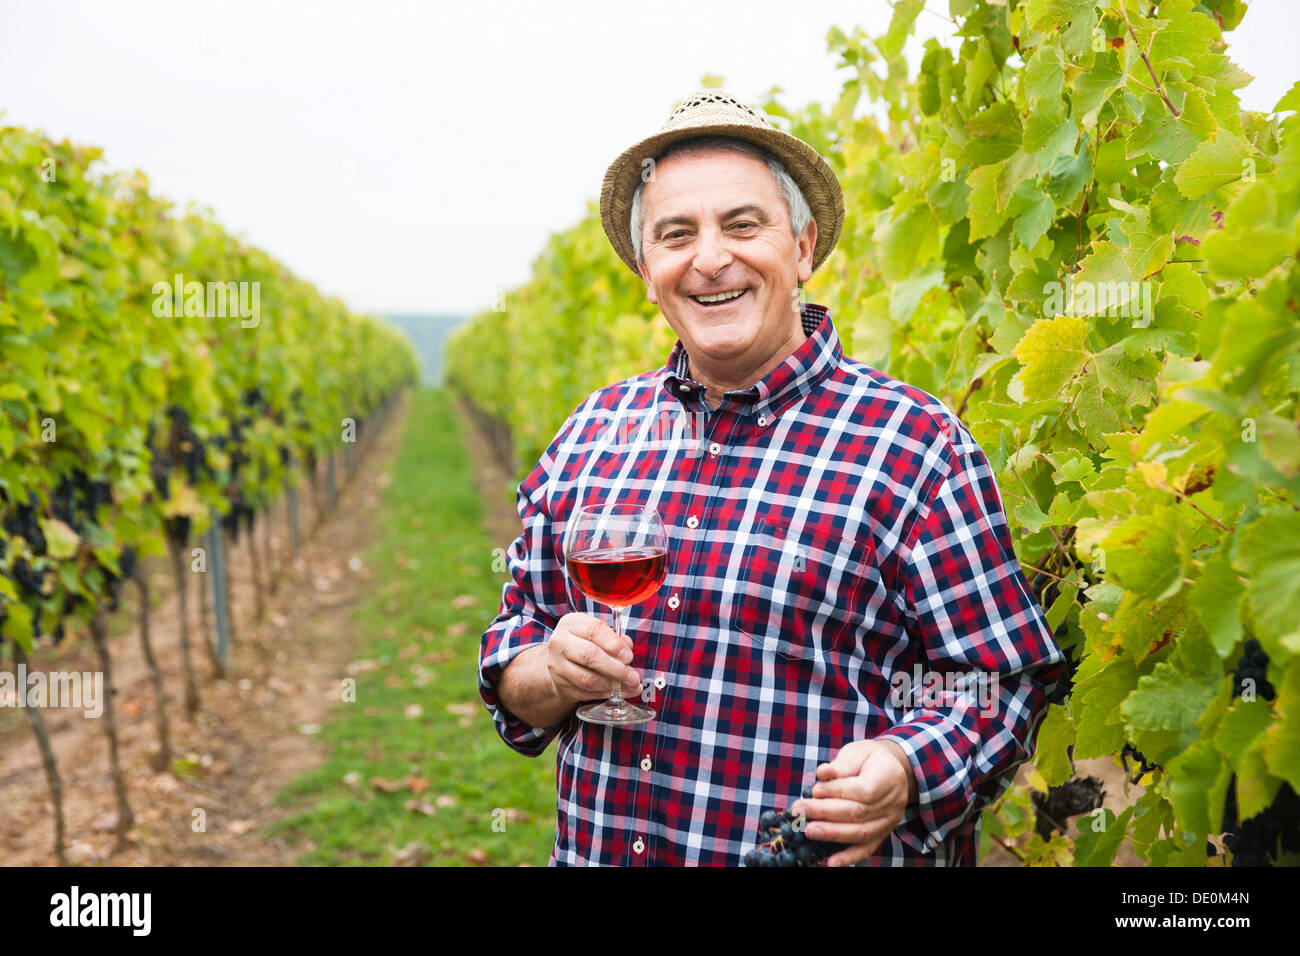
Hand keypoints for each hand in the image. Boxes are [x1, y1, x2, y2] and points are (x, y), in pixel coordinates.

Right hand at [544, 612, 643, 707]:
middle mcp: (560, 643)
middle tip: (633, 677)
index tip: (629, 657)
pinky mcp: (561, 685)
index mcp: (571, 623)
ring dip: (613, 685)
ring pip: (587, 679)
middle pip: (589, 656)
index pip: (594, 630)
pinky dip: (606, 694)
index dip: (614, 644)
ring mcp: (557, 666)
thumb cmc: (585, 642)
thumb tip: (627, 648)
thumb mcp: (598, 633)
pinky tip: (620, 692)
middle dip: (616, 669)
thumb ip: (615, 638)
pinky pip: (586, 693)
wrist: (559, 660)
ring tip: (631, 687)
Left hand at [790, 740, 915, 866]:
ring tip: (808, 830)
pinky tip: (830, 863)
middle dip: (825, 813)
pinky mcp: (882, 834)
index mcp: (889, 776)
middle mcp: (893, 802)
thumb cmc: (869, 759)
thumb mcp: (857, 752)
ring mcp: (889, 821)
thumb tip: (822, 773)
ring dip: (832, 834)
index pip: (864, 790)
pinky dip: (848, 857)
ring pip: (861, 833)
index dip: (838, 791)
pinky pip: (866, 849)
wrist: (893, 769)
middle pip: (859, 813)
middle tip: (799, 810)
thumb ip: (841, 764)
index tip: (815, 790)